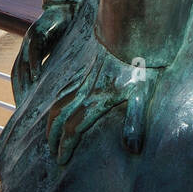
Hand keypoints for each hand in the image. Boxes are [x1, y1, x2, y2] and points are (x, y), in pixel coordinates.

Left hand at [12, 0, 75, 103]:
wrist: (66, 7)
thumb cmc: (66, 29)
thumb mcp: (60, 51)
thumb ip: (55, 65)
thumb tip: (57, 84)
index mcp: (30, 52)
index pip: (19, 74)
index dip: (19, 89)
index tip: (21, 106)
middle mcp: (26, 46)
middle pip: (17, 72)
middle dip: (18, 90)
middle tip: (22, 108)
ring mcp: (29, 39)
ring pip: (22, 63)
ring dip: (25, 81)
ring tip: (27, 99)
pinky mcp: (37, 31)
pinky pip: (34, 51)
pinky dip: (35, 65)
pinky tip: (37, 78)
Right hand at [46, 47, 152, 163]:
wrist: (132, 31)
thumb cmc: (141, 64)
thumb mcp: (143, 94)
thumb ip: (135, 121)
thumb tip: (134, 149)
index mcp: (96, 99)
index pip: (73, 129)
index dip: (65, 146)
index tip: (61, 160)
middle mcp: (85, 90)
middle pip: (59, 117)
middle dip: (52, 137)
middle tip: (52, 152)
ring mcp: (82, 78)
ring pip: (58, 103)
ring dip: (50, 121)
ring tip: (50, 135)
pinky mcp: (84, 69)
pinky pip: (63, 89)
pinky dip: (55, 103)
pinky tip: (58, 106)